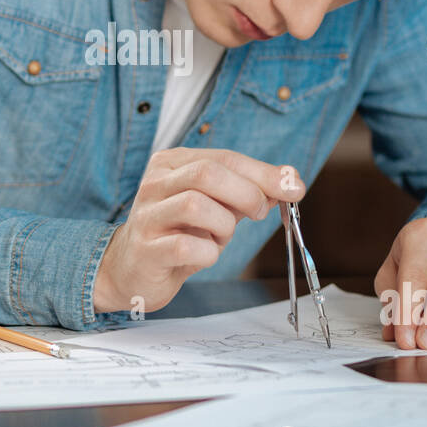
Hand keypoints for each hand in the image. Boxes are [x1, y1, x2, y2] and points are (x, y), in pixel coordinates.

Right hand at [94, 148, 305, 314]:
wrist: (132, 269)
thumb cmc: (179, 233)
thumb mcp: (216, 206)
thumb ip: (248, 191)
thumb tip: (290, 183)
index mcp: (172, 163)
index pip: (224, 158)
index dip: (263, 173)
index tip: (295, 188)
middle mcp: (155, 182)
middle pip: (207, 173)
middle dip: (246, 193)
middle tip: (258, 214)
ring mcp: (147, 215)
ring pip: (195, 205)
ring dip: (223, 225)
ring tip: (220, 236)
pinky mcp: (146, 250)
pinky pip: (187, 246)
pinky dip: (209, 253)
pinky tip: (204, 256)